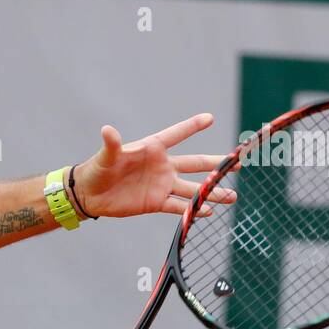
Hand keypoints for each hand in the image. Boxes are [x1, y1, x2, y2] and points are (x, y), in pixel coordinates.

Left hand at [70, 112, 233, 219]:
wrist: (90, 194)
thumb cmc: (97, 169)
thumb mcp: (105, 156)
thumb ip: (112, 144)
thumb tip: (107, 130)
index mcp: (152, 148)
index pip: (177, 135)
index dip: (192, 126)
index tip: (210, 118)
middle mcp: (162, 166)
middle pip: (195, 164)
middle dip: (217, 164)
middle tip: (239, 163)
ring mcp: (162, 185)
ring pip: (193, 188)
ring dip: (212, 192)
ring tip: (232, 196)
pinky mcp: (156, 202)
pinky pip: (179, 206)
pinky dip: (193, 209)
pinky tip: (208, 211)